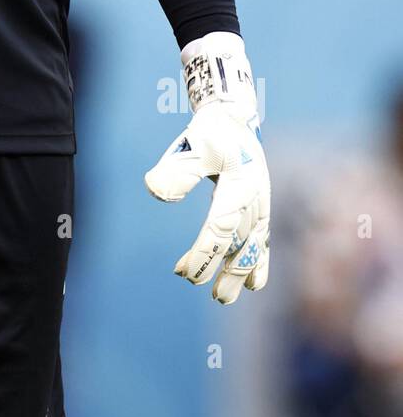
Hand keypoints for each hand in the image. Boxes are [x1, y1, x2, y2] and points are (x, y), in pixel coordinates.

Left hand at [144, 32, 269, 304]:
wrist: (234, 120)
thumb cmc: (211, 133)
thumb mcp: (191, 144)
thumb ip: (177, 169)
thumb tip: (154, 191)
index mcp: (240, 184)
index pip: (219, 227)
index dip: (203, 252)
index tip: (183, 271)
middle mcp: (255, 199)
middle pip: (238, 243)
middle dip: (221, 270)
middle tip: (203, 291)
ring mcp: (261, 205)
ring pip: (251, 247)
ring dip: (238, 272)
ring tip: (222, 297)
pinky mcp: (260, 209)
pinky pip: (262, 241)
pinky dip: (258, 263)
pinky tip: (254, 285)